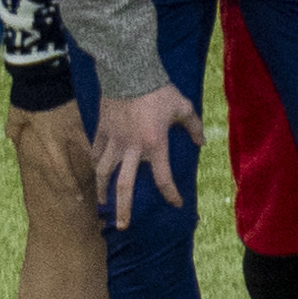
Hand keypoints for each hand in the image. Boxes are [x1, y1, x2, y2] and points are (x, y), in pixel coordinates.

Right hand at [92, 85, 198, 220]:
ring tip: (103, 203)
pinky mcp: (101, 130)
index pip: (163, 178)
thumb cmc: (159, 90)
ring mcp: (113, 140)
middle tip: (122, 226)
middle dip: (123, 209)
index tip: (176, 204)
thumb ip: (193, 127)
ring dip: (102, 189)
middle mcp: (132, 148)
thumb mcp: (183, 107)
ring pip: (103, 172)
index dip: (170, 194)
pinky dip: (95, 162)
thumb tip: (202, 142)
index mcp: (154, 145)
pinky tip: (97, 170)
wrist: (129, 72)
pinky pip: (96, 151)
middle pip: (124, 186)